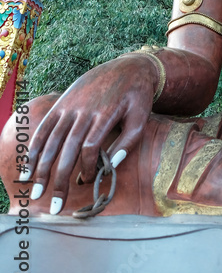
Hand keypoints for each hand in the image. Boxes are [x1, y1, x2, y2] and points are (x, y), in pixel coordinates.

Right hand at [24, 53, 156, 211]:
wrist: (128, 66)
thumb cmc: (137, 96)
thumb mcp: (142, 117)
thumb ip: (129, 142)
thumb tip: (111, 166)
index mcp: (105, 113)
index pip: (90, 146)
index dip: (87, 167)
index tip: (89, 180)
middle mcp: (84, 108)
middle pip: (67, 147)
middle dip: (59, 178)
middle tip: (54, 206)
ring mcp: (70, 104)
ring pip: (52, 139)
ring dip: (41, 166)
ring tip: (34, 190)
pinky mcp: (62, 102)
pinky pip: (45, 126)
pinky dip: (34, 146)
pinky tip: (28, 166)